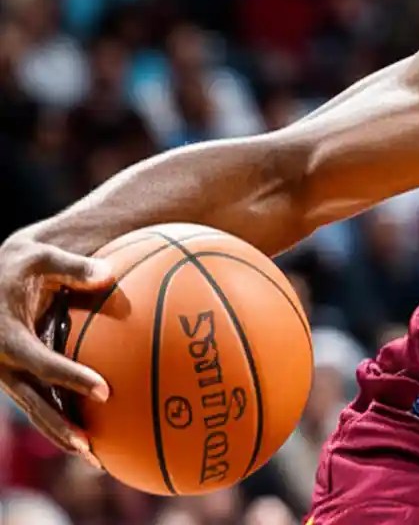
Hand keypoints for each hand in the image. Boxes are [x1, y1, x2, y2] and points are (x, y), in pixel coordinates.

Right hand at [0, 233, 113, 463]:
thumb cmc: (14, 265)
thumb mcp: (36, 257)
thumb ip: (71, 266)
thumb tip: (108, 272)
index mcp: (8, 337)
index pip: (42, 363)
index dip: (70, 377)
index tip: (103, 389)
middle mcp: (5, 364)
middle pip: (34, 403)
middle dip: (60, 427)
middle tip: (91, 448)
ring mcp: (9, 374)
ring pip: (37, 411)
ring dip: (61, 436)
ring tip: (96, 461)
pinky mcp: (18, 377)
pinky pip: (41, 402)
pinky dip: (63, 420)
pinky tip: (94, 438)